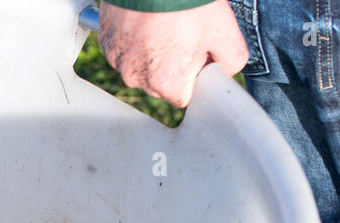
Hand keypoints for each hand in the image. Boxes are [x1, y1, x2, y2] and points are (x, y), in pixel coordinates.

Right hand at [98, 0, 248, 107]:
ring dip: (152, 51)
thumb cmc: (188, 1)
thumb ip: (232, 62)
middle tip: (184, 32)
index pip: (185, 96)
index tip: (200, 52)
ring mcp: (118, 60)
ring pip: (141, 66)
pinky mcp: (107, 42)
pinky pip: (125, 49)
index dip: (195, 74)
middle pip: (161, 83)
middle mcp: (137, 79)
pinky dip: (135, 38)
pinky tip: (147, 19)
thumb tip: (225, 71)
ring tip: (165, 22)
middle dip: (173, 64)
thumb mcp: (225, 31)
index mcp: (167, 84)